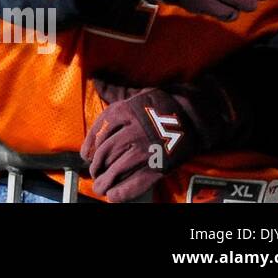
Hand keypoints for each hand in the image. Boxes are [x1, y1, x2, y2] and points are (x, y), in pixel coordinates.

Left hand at [81, 78, 239, 201]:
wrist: (192, 117)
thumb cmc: (160, 105)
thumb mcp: (136, 94)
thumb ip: (114, 91)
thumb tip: (97, 80)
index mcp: (123, 112)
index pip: (98, 132)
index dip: (89, 146)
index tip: (85, 156)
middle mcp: (131, 131)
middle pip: (105, 152)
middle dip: (96, 166)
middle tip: (94, 173)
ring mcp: (145, 150)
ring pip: (117, 169)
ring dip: (105, 181)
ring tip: (100, 187)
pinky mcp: (158, 166)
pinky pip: (136, 182)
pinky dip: (123, 192)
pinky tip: (114, 197)